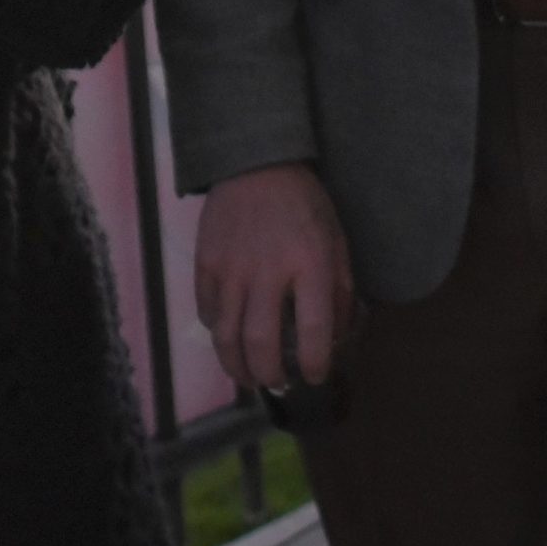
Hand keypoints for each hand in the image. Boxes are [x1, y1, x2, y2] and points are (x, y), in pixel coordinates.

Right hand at [195, 162, 353, 390]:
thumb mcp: (336, 239)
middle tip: (279, 383)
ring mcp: (231, 268)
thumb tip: (334, 338)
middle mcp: (268, 270)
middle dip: (271, 376)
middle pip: (261, 344)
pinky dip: (218, 333)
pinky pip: (207, 312)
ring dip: (238, 368)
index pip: (313, 330)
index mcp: (309, 262)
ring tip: (250, 377)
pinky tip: (230, 338)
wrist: (256, 162)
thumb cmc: (304, 204)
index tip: (316, 375)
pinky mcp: (205, 262)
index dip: (315, 364)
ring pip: (227, 337)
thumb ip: (340, 290)